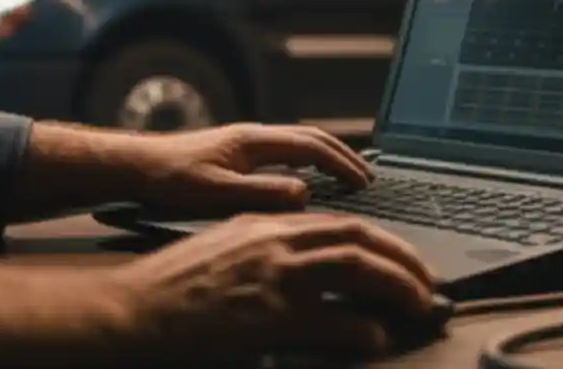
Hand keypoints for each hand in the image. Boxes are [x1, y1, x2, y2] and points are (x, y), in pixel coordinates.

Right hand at [110, 212, 436, 363]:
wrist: (138, 303)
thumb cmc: (177, 282)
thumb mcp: (230, 246)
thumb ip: (271, 247)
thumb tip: (312, 264)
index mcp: (270, 222)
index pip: (343, 223)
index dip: (383, 242)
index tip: (404, 260)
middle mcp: (278, 239)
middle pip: (359, 237)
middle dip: (403, 259)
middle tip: (424, 283)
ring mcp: (276, 274)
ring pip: (357, 267)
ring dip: (397, 286)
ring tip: (416, 305)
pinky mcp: (270, 313)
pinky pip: (333, 319)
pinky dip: (361, 329)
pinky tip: (374, 339)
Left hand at [124, 123, 374, 213]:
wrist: (134, 166)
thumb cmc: (169, 181)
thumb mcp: (215, 194)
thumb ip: (260, 194)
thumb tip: (303, 194)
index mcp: (253, 142)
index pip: (312, 147)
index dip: (343, 164)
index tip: (365, 182)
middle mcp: (252, 136)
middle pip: (311, 138)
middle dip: (343, 156)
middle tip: (366, 178)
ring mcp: (243, 143)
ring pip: (297, 143)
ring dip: (326, 157)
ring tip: (345, 177)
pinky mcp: (234, 153)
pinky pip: (283, 152)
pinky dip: (306, 162)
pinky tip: (304, 181)